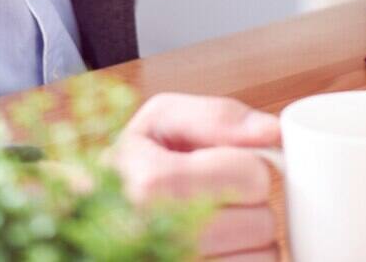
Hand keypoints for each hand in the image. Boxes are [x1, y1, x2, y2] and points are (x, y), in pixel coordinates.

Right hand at [112, 93, 281, 259]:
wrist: (93, 220)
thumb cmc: (131, 168)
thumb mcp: (160, 122)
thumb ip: (217, 117)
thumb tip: (272, 132)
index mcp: (152, 186)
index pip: (252, 177)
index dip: (245, 166)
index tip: (217, 168)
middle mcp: (165, 238)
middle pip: (262, 222)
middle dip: (246, 206)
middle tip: (212, 199)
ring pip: (264, 257)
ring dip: (247, 241)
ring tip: (210, 227)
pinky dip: (242, 261)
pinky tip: (214, 251)